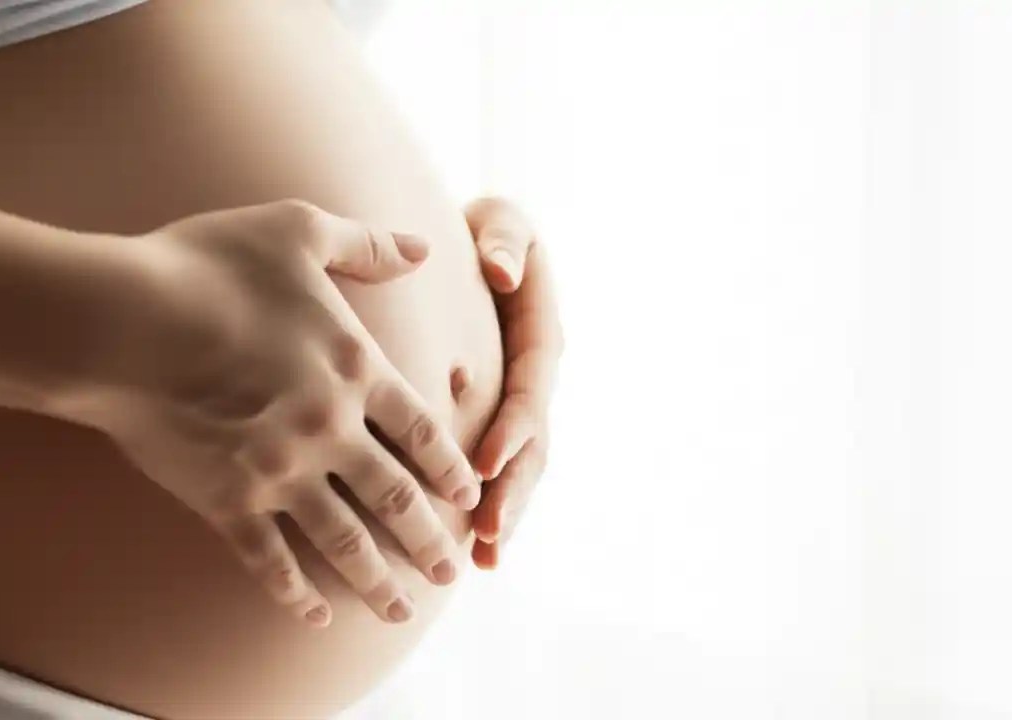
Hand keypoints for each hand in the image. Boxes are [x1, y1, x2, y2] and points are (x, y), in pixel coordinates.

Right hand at [62, 200, 480, 625]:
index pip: (421, 430)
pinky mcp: (225, 500)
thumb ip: (367, 243)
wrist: (117, 318)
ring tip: (400, 611)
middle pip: (397, 498)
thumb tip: (423, 246)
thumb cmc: (203, 265)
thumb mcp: (297, 229)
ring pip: (344, 541)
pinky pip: (269, 560)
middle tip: (450, 574)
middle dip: (428, 541)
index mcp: (354, 369)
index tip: (469, 496)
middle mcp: (328, 429)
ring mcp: (278, 470)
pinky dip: (293, 593)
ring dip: (377, 581)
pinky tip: (312, 616)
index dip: (450, 467)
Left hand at [464, 197, 563, 568]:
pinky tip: (474, 554)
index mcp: (538, 336)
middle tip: (486, 532)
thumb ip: (505, 241)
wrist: (473, 246)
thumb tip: (501, 274)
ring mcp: (520, 403)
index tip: (486, 464)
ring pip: (521, 468)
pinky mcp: (498, 419)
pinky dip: (491, 507)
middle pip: (533, 445)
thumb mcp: (501, 221)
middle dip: (512, 491)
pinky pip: (500, 469)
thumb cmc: (485, 230)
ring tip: (482, 558)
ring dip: (505, 512)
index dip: (512, 429)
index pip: (529, 390)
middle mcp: (535, 378)